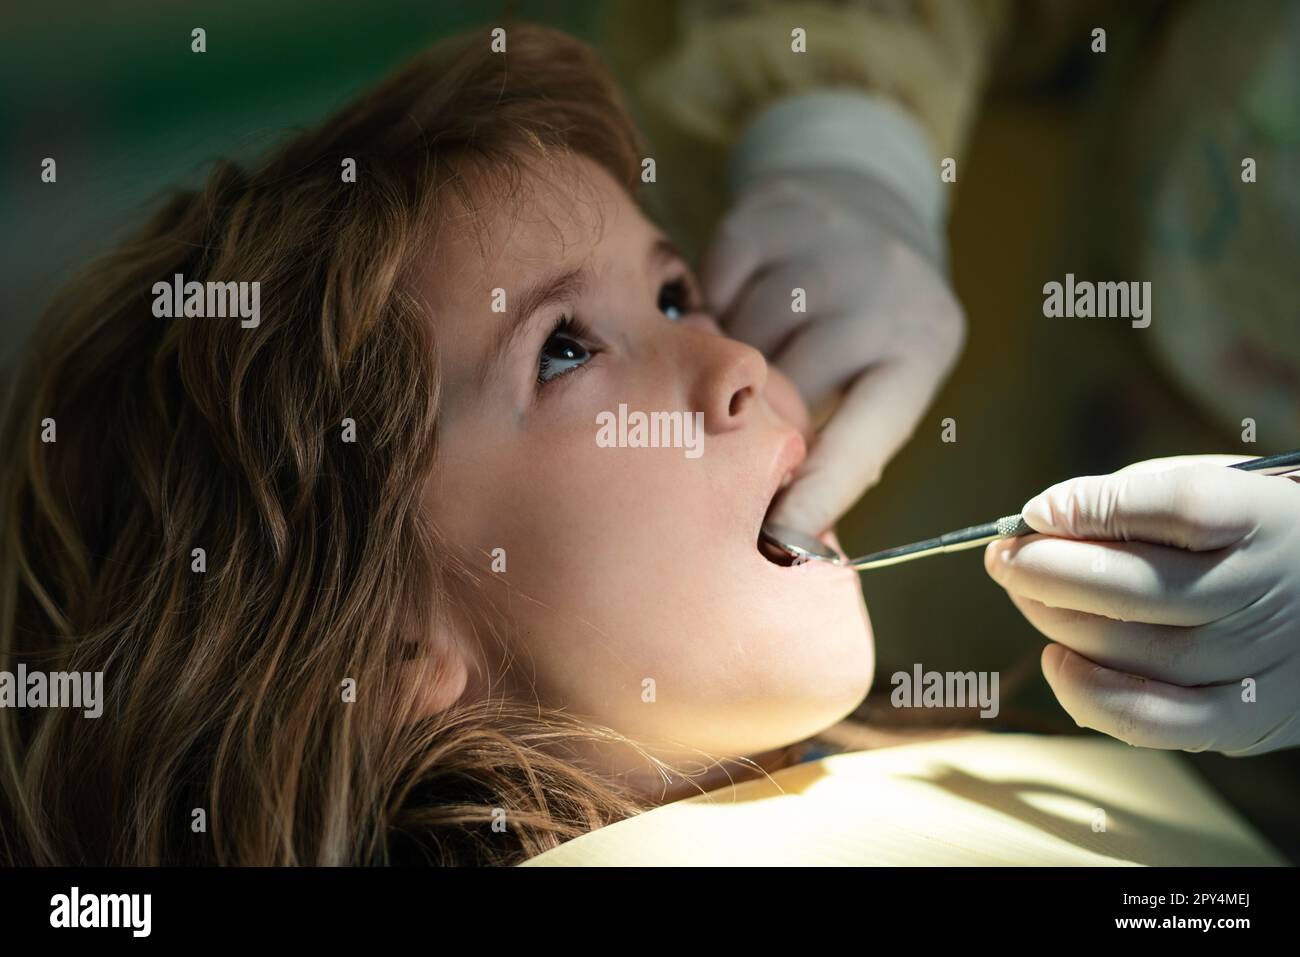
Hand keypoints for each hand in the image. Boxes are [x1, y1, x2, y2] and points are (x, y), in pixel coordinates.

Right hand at [700, 167, 964, 534]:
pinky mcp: (770, 213)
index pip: (862, 440)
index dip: (818, 495)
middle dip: (755, 424)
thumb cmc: (873, 324)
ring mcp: (826, 246)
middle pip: (788, 386)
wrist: (869, 201)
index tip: (779, 542)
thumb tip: (786, 533)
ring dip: (727, 365)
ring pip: (744, 337)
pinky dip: (709, 309)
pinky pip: (714, 287)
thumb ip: (845, 444)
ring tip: (729, 371)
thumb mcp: (886, 378)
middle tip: (730, 446)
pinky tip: (726, 312)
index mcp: (921, 350)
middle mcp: (883, 293)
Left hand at [985, 455, 1299, 755]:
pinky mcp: (1245, 718)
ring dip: (1056, 622)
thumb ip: (1132, 500)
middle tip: (1004, 557)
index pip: (1183, 506)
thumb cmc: (1239, 537)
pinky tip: (1056, 659)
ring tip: (1023, 594)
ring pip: (1136, 651)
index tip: (1037, 511)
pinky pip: (1152, 719)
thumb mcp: (1207, 490)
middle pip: (1141, 588)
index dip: (1097, 508)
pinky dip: (1088, 692)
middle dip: (1048, 571)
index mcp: (1266, 517)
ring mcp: (1262, 660)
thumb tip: (1042, 522)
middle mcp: (1271, 591)